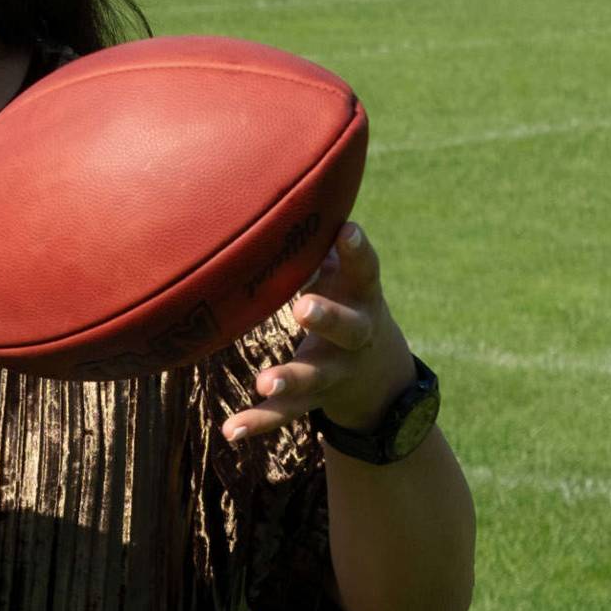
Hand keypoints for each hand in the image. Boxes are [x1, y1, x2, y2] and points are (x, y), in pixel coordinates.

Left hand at [220, 220, 414, 445]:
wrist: (380, 376)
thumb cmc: (348, 300)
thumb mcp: (346, 273)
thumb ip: (324, 241)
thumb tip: (284, 181)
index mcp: (364, 296)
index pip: (365, 270)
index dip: (357, 250)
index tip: (346, 229)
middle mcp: (357, 336)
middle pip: (347, 329)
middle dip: (327, 318)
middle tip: (302, 308)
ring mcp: (337, 371)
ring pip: (316, 377)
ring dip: (291, 378)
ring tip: (265, 382)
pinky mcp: (314, 401)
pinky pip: (286, 413)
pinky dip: (258, 421)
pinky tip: (231, 430)